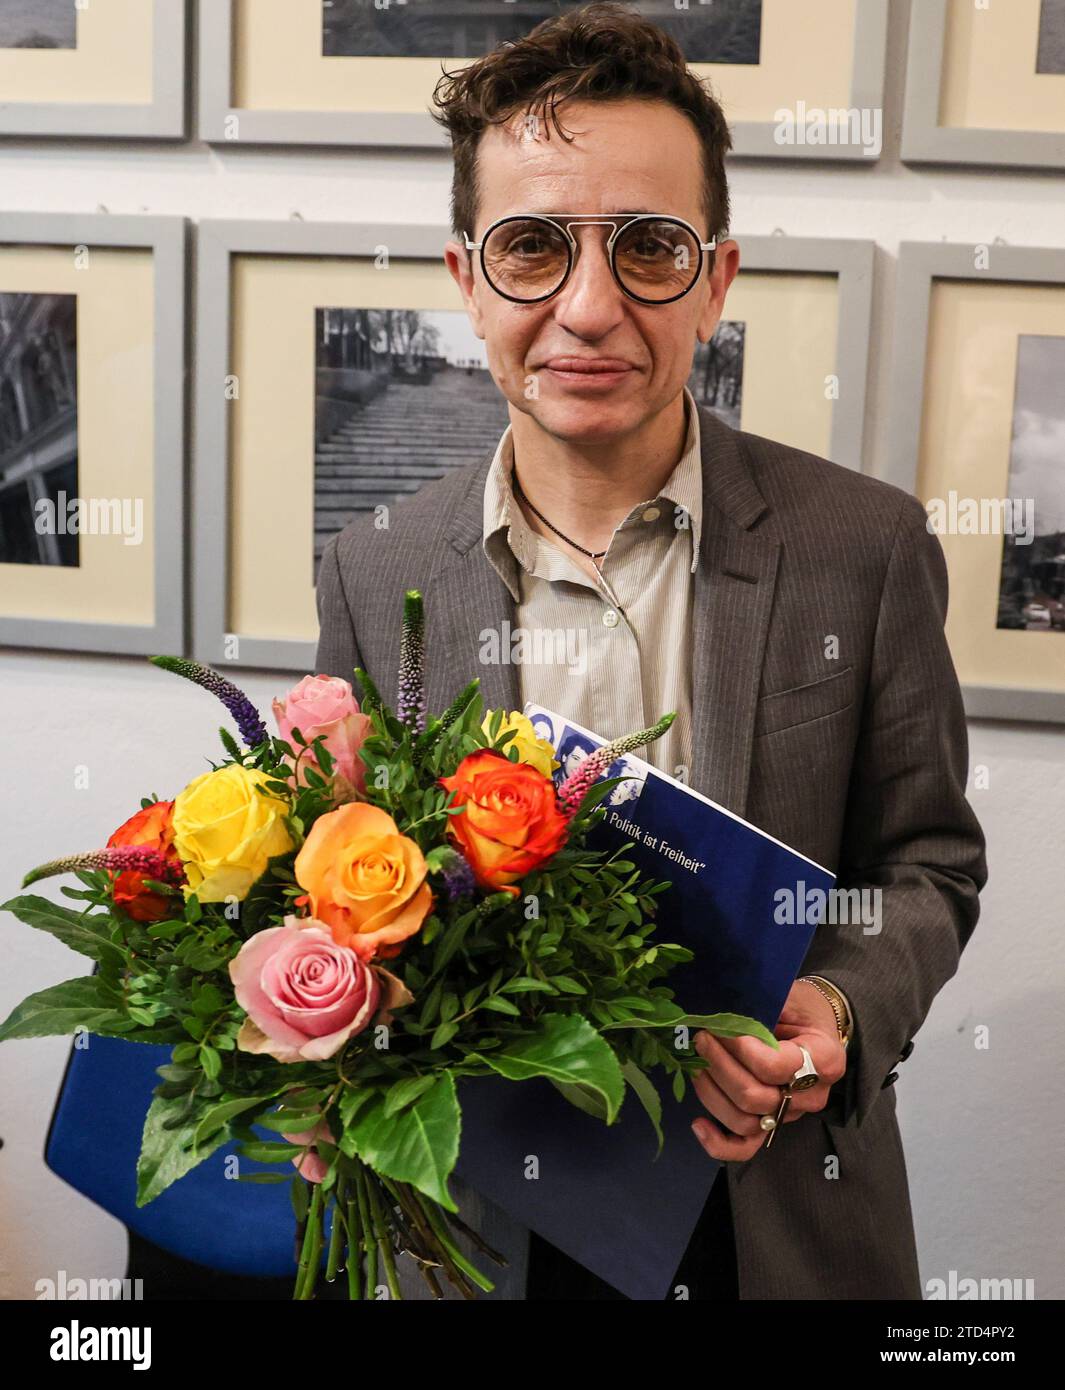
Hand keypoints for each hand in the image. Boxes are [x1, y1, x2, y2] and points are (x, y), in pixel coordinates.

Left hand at [690, 980, 846, 1161]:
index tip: (721, 1026)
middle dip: (720, 1067)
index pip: (776, 1066)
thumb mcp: (789, 997)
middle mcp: (811, 1095)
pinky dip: (719, 1143)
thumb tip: (721, 1011)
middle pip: (756, 1097)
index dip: (741, 1049)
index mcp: (823, 1060)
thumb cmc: (801, 1008)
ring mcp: (792, 1114)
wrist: (814, 1025)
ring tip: (697, 1063)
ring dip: (712, 1094)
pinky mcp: (773, 1124)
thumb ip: (762, 1005)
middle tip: (702, 1038)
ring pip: (746, 1122)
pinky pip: (746, 1146)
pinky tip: (698, 1124)